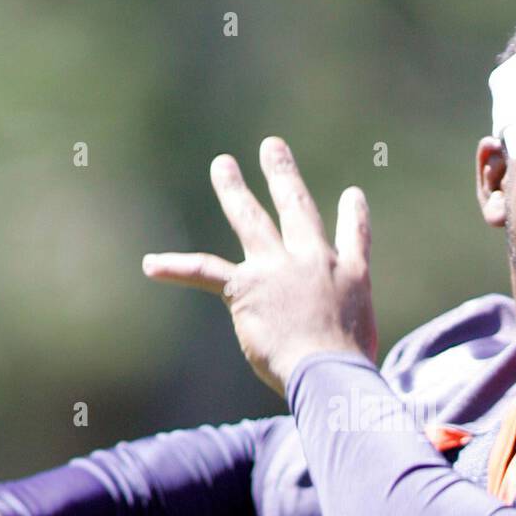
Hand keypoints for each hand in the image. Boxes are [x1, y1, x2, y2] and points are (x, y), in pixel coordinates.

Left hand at [142, 136, 377, 395]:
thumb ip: (350, 334)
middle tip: (272, 147)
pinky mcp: (246, 289)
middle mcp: (314, 261)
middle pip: (297, 208)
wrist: (326, 368)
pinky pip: (205, 271)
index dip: (354, 215)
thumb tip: (345, 362)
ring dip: (234, 190)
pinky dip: (176, 268)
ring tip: (222, 165)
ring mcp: (278, 270)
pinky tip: (150, 265)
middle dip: (283, 176)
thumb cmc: (350, 368)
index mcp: (351, 276)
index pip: (355, 237)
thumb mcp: (364, 343)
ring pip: (251, 220)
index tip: (351, 196)